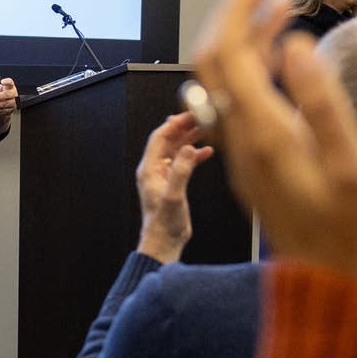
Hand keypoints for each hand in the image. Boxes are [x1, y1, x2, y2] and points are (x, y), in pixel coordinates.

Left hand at [0, 78, 17, 138]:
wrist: (5, 105)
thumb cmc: (0, 95)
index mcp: (10, 87)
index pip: (10, 82)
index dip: (7, 82)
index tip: (2, 81)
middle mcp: (13, 94)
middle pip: (7, 94)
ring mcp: (13, 103)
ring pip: (4, 104)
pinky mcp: (10, 111)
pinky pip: (3, 111)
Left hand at [135, 112, 213, 262]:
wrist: (164, 243)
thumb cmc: (164, 224)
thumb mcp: (174, 196)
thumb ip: (181, 171)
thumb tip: (188, 148)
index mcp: (149, 170)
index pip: (160, 138)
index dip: (175, 124)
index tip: (190, 115)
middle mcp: (154, 171)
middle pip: (168, 141)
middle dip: (184, 128)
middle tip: (200, 117)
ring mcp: (163, 177)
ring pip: (176, 150)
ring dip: (189, 139)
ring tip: (205, 129)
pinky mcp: (173, 184)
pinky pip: (183, 163)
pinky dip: (193, 155)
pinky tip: (206, 152)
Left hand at [192, 0, 356, 289]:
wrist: (336, 295)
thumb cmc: (356, 238)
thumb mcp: (353, 166)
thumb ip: (323, 102)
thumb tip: (294, 45)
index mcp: (263, 135)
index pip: (225, 53)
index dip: (239, 6)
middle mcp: (244, 144)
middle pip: (216, 64)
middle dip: (238, 18)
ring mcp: (246, 158)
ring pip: (228, 85)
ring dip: (248, 44)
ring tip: (284, 14)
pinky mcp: (257, 169)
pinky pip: (241, 108)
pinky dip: (256, 75)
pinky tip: (284, 66)